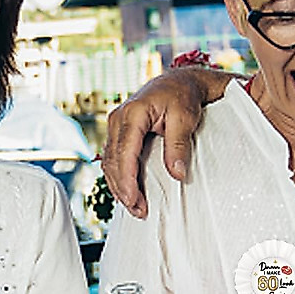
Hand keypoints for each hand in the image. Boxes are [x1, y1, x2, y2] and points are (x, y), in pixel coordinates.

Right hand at [102, 68, 230, 218]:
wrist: (178, 82)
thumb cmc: (182, 96)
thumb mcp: (185, 119)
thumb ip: (178, 146)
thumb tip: (177, 175)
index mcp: (132, 114)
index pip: (124, 153)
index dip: (127, 180)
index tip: (134, 201)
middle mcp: (118, 118)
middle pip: (113, 161)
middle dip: (123, 189)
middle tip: (138, 211)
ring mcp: (115, 125)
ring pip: (109, 162)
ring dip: (119, 186)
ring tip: (134, 207)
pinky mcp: (118, 131)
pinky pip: (112, 158)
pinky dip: (118, 176)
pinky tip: (127, 192)